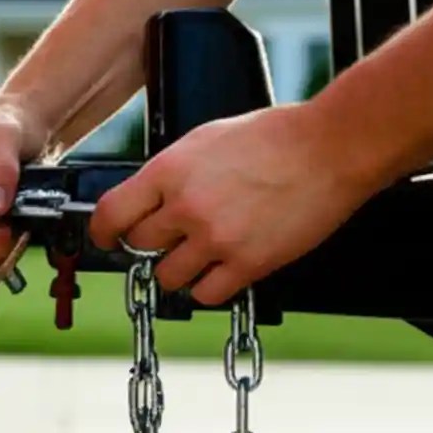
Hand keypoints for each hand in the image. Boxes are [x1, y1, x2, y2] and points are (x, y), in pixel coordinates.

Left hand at [88, 103, 379, 304]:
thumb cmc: (274, 137)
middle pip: (139, 246)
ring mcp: (216, 238)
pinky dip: (208, 287)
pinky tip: (219, 271)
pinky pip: (207, 294)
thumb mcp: (203, 140)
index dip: (102, 232)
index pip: (111, 214)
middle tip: (165, 241)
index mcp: (169, 171)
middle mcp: (186, 207)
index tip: (106, 238)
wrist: (330, 147)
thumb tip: (146, 199)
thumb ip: (170, 173)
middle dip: (148, 245)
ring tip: (196, 255)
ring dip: (177, 270)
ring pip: (168, 277)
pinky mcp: (249, 263)